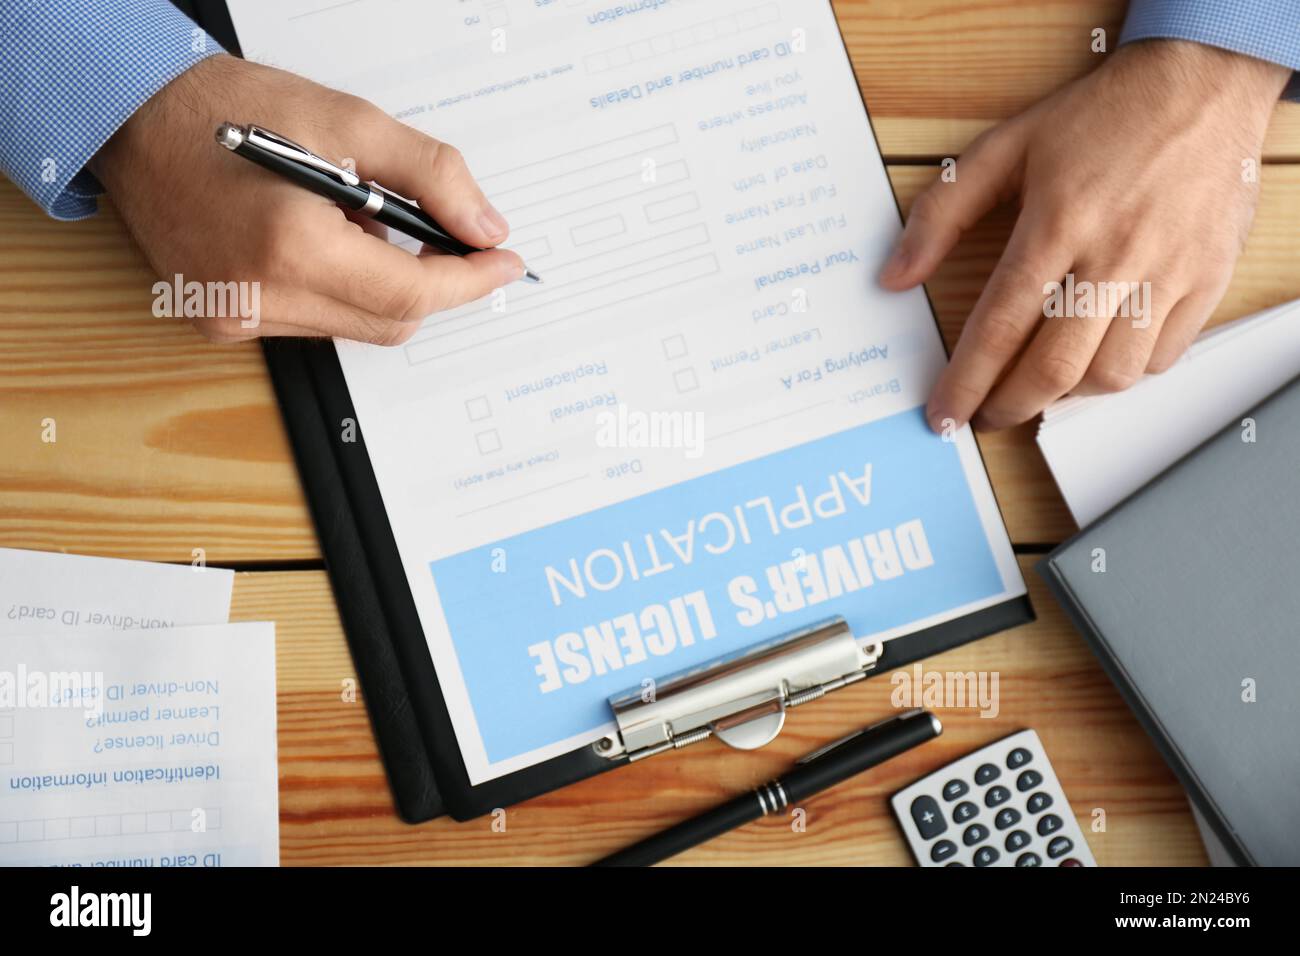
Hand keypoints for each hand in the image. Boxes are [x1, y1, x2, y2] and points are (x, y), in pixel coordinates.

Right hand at [90, 53, 523, 343]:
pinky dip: (340, 289)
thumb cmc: (224, 107)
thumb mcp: (348, 122)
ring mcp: (237, 317)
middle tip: (449, 237)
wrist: (132, 116)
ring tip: (358, 220)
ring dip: (382, 284)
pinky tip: (323, 240)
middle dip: (433, 284)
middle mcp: (259, 297)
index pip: (412, 293)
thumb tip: (485, 228)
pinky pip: (314, 322)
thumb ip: (432, 177)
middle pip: (390, 322)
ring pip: (355, 327)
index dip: (470, 281)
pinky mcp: (223, 321)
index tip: (503, 263)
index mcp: (291, 248)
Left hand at [880, 40, 1290, 431]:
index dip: (965, 383)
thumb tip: (895, 277)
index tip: (944, 414)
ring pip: (1112, 374)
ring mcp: (1169, 271)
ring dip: (1065, 396)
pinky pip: (1163, 357)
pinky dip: (1124, 373)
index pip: (999, 327)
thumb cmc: (1099, 118)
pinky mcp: (1209, 278)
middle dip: (1009, 406)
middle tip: (986, 416)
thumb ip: (941, 214)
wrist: (1201, 84)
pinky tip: (1095, 360)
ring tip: (1037, 387)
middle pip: (1054, 367)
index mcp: (1057, 223)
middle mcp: (1115, 254)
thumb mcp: (1005, 148)